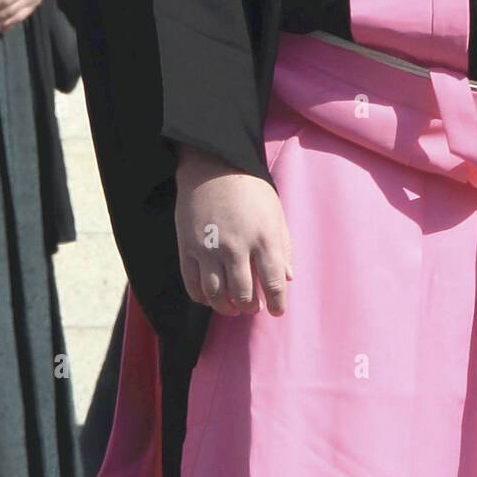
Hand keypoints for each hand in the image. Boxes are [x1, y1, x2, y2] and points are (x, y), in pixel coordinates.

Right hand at [175, 146, 293, 316]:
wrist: (213, 166)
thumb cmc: (250, 188)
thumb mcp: (275, 212)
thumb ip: (283, 246)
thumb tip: (288, 278)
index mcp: (264, 237)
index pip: (274, 283)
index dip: (277, 303)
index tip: (276, 310)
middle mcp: (237, 247)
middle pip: (244, 295)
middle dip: (250, 308)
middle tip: (252, 307)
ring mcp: (210, 249)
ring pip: (217, 295)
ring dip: (226, 308)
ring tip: (232, 306)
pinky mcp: (188, 248)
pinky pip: (193, 285)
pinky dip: (203, 297)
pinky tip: (211, 296)